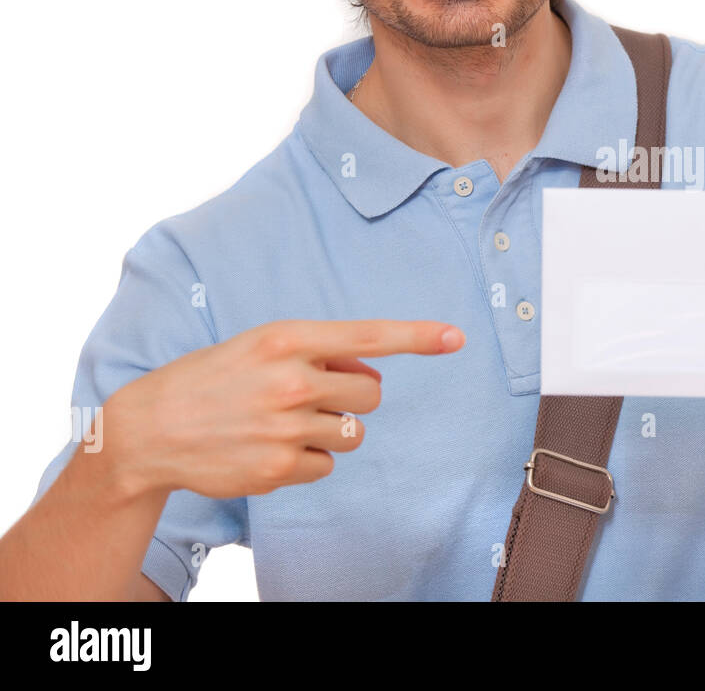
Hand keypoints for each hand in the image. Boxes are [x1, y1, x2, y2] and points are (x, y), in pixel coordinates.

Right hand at [102, 319, 464, 498]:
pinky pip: (326, 465)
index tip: (456, 337)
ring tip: (284, 424)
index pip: (369, 337)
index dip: (418, 337)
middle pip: (370, 395)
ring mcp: (285, 426)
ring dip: (331, 430)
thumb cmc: (213, 379)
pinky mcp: (278, 467)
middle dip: (352, 398)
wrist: (148, 428)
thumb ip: (318, 353)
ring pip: (352, 433)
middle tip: (310, 398)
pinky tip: (268, 448)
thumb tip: (372, 374)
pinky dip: (308, 460)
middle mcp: (291, 380)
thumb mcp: (260, 347)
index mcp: (287, 339)